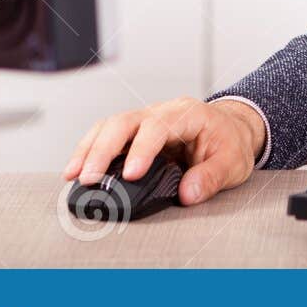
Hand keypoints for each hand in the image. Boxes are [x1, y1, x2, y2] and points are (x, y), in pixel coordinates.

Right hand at [62, 96, 265, 205]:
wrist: (231, 128)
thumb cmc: (230, 142)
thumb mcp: (233, 162)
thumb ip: (212, 177)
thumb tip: (188, 193)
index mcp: (188, 114)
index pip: (159, 127)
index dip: (142, 149)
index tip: (131, 173)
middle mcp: (162, 112)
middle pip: (125, 122)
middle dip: (103, 149)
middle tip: (89, 177)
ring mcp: (146, 119)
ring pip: (109, 125)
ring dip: (89, 149)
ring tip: (73, 175)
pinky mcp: (135, 132)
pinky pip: (107, 135)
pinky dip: (89, 149)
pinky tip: (77, 169)